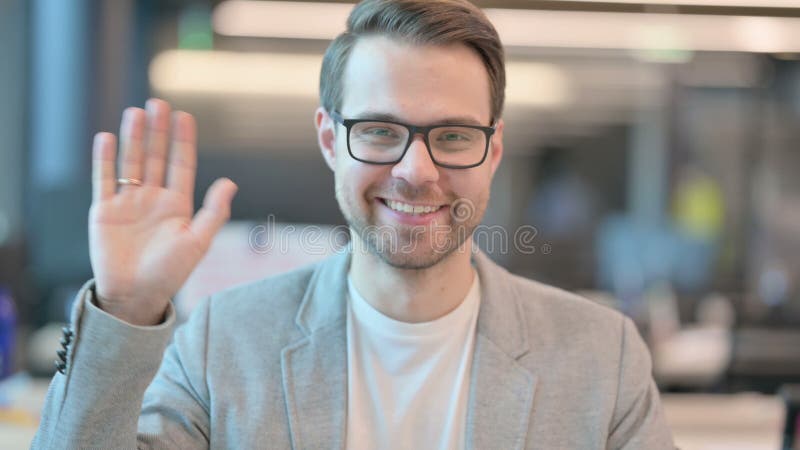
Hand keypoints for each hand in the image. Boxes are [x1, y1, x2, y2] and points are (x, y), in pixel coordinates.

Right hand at [89, 99, 237, 325]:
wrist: (135, 296)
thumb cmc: (170, 273)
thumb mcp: (198, 242)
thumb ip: (214, 212)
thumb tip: (230, 182)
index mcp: (177, 204)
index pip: (181, 165)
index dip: (183, 141)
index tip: (185, 116)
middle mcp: (153, 198)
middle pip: (156, 157)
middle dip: (158, 130)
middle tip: (158, 103)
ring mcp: (128, 203)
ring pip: (131, 162)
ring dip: (133, 138)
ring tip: (135, 113)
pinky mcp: (104, 211)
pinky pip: (104, 180)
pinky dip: (104, 159)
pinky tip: (106, 138)